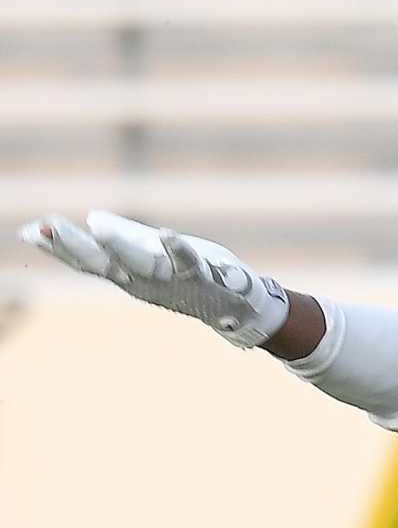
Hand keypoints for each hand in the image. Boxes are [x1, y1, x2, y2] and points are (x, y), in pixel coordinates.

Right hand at [18, 211, 289, 347]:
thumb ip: (125, 236)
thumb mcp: (153, 253)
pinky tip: (166, 234)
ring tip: (94, 227)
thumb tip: (92, 219)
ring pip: (141, 263)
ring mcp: (173, 282)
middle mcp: (144, 281)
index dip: (58, 247)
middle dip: (73, 245)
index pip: (87, 259)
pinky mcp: (205, 278)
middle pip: (103, 262)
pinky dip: (178, 251)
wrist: (237, 308)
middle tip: (45, 227)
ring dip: (118, 245)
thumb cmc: (191, 275)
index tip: (29, 229)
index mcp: (129, 275)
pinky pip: (190, 265)